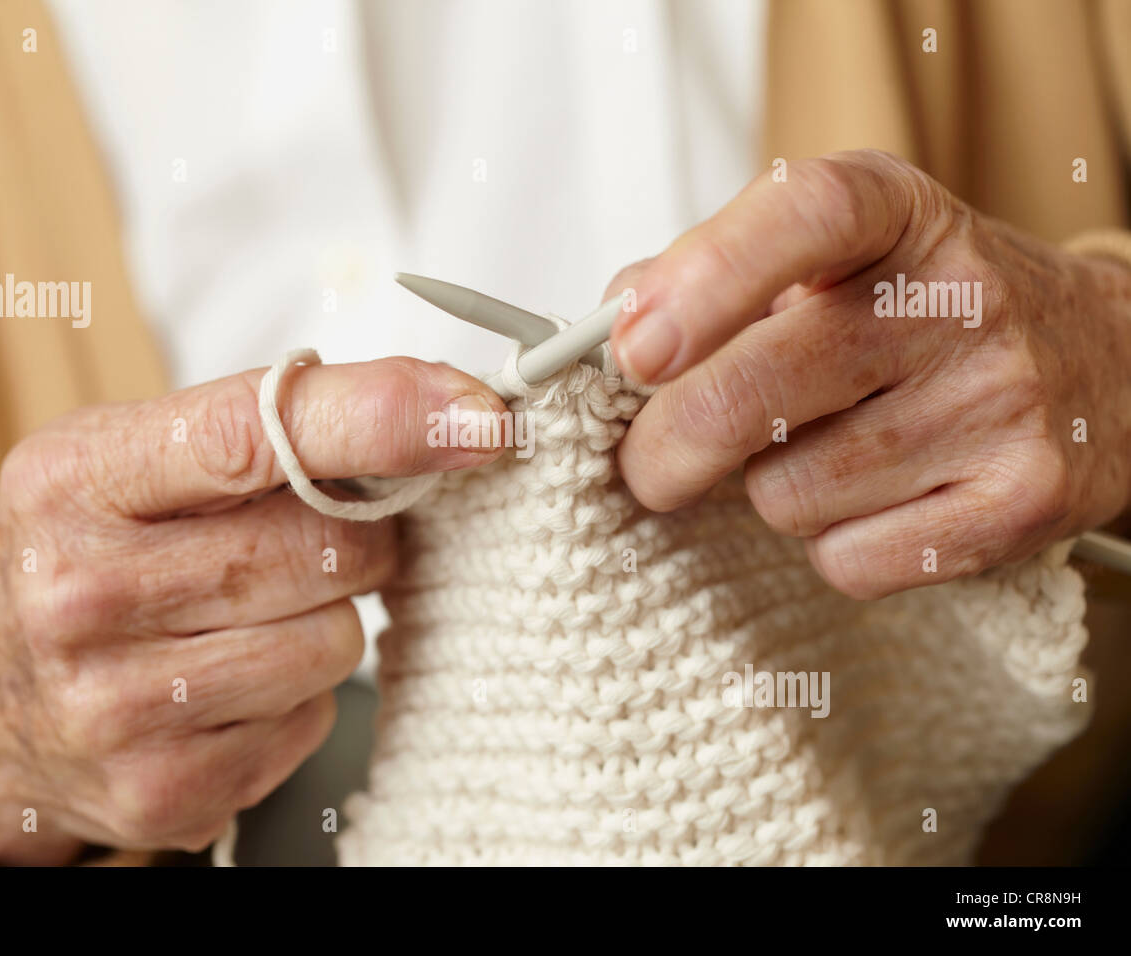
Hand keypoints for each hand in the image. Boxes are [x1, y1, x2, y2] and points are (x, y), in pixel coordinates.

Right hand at [0, 358, 505, 862]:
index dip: (385, 418)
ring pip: (336, 641)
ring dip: (326, 618)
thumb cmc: (77, 556)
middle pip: (326, 548)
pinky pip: (313, 718)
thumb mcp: (126, 459)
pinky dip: (297, 692)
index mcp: (75, 481)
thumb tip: (440, 409)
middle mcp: (82, 595)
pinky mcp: (167, 790)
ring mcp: (120, 706)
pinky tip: (230, 681)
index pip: (256, 436)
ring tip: (249, 613)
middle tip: (316, 533)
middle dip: (358, 534)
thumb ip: (264, 425)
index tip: (479, 415)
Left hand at [606, 149, 1130, 598]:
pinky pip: (844, 560)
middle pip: (750, 397)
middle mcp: (958, 300)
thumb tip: (608, 332)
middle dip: (662, 449)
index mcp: (898, 214)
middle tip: (649, 461)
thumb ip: (713, 274)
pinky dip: (829, 543)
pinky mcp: (1016, 505)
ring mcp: (998, 405)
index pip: (803, 216)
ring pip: (785, 494)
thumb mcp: (835, 252)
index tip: (629, 351)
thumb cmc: (922, 311)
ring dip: (767, 490)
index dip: (701, 282)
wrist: (1103, 367)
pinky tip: (873, 499)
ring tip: (824, 451)